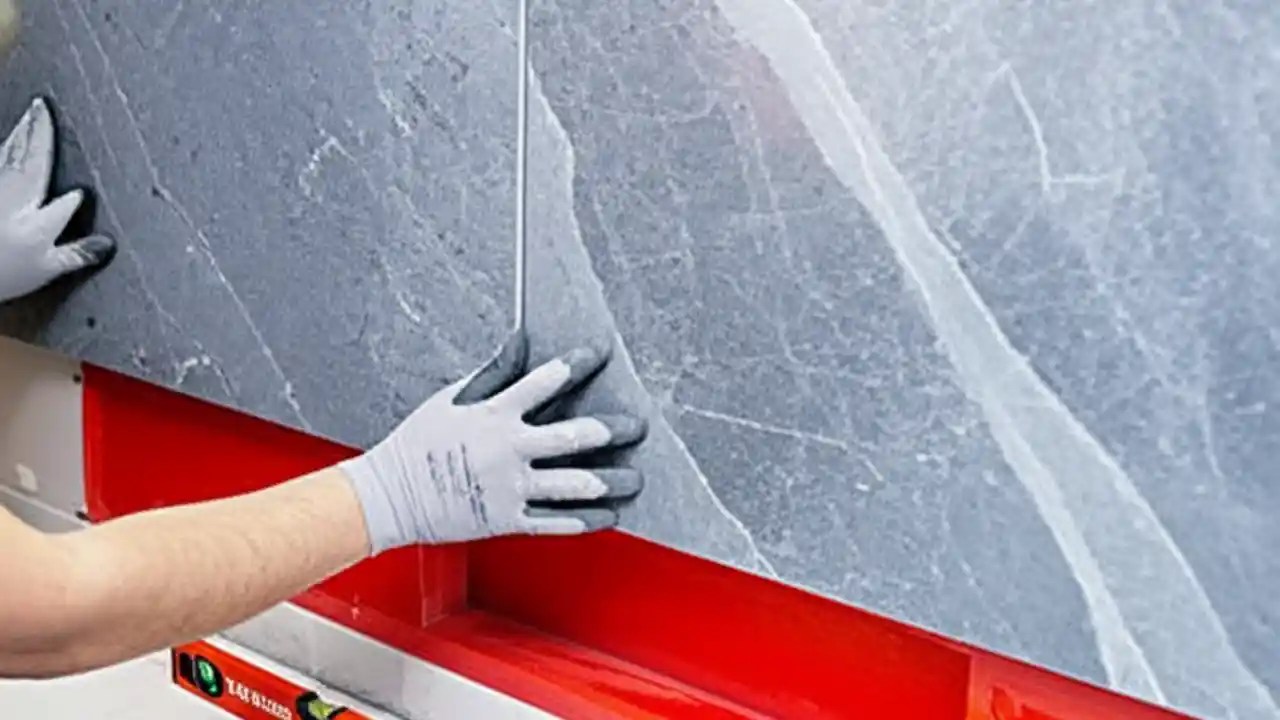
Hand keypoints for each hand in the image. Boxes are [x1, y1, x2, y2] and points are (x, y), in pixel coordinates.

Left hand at [0, 98, 114, 302]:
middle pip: (30, 159)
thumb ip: (76, 254)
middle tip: (41, 107)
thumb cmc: (2, 269)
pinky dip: (3, 152)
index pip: (65, 198)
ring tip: (27, 119)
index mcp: (38, 212)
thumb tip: (107, 244)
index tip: (82, 184)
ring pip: (7, 157)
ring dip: (18, 137)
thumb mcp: (45, 268)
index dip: (75, 194)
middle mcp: (13, 194)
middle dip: (38, 134)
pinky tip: (4, 149)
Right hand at [340, 332, 646, 551]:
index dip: (576, 365)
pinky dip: (588, 519)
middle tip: (636, 426)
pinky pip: (556, 522)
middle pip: (572, 437)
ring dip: (611, 481)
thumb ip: (495, 372)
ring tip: (635, 478)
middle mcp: (506, 451)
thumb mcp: (452, 398)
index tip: (600, 354)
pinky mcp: (507, 521)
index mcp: (493, 414)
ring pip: (573, 484)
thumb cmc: (419, 443)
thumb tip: (522, 338)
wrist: (390, 497)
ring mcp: (509, 489)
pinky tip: (610, 514)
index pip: (544, 382)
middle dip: (611, 430)